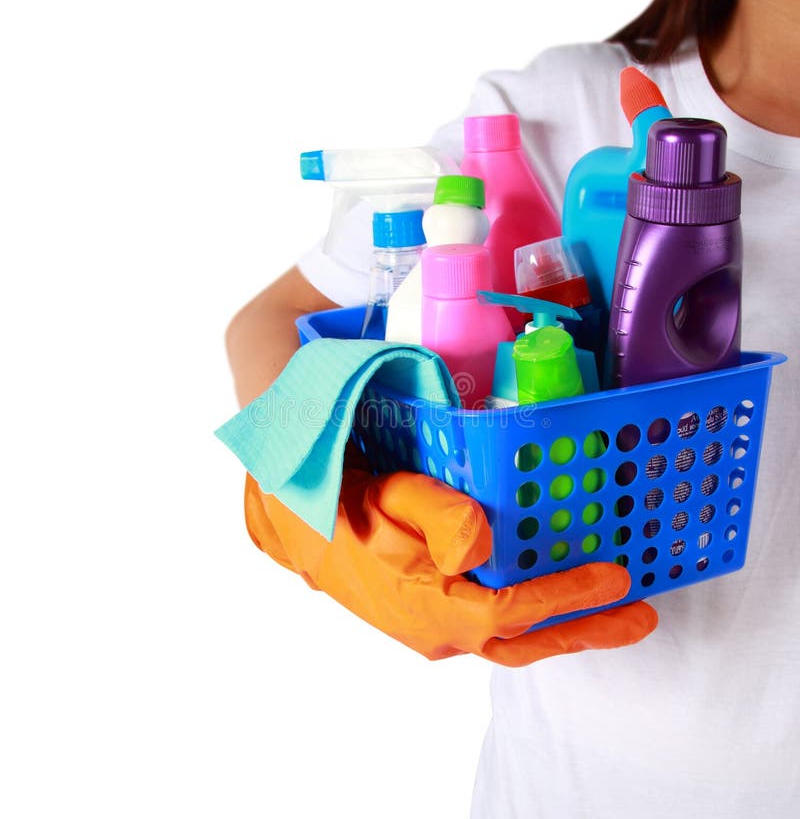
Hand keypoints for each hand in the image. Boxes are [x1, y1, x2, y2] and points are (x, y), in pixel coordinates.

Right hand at [244, 469, 657, 666]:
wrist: (303, 525)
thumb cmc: (347, 504)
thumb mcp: (388, 496)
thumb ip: (436, 516)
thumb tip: (484, 543)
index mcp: (428, 602)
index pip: (511, 610)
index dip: (566, 596)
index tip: (615, 578)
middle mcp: (436, 629)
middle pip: (524, 640)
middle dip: (585, 628)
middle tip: (640, 615)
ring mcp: (435, 629)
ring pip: (511, 639)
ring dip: (564, 626)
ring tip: (613, 612)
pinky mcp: (433, 617)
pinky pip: (494, 627)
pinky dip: (533, 617)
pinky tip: (552, 599)